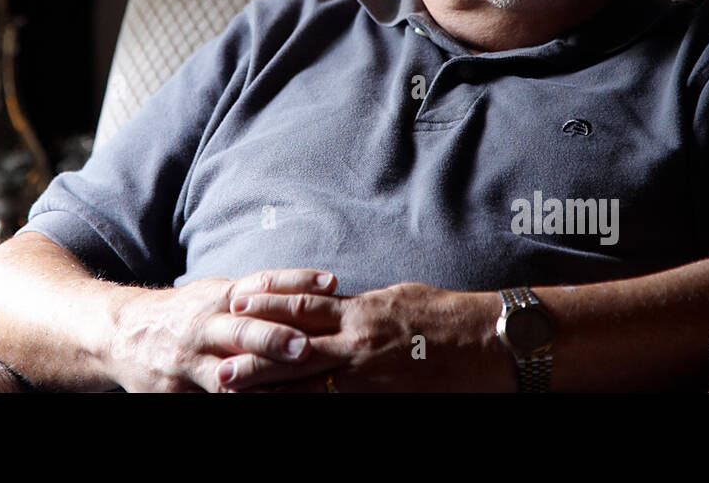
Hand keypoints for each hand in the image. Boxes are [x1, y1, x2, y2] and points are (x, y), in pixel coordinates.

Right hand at [103, 269, 338, 391]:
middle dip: (274, 339)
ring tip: (296, 395)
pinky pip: (212, 402)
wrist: (122, 334)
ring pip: (229, 376)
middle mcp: (206, 325)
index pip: (262, 283)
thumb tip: (314, 290)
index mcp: (220, 296)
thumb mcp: (216, 295)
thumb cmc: (185, 314)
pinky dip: (238, 405)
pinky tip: (265, 406)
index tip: (331, 283)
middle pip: (243, 329)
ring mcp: (190, 361)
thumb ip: (257, 296)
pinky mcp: (178, 392)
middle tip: (305, 348)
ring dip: (262, 386)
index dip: (296, 281)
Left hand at [219, 282, 509, 391]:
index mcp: (360, 310)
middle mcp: (358, 341)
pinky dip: (310, 408)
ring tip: (239, 393)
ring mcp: (369, 375)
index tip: (236, 305)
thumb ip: (360, 306)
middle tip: (220, 365)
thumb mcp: (397, 298)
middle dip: (256, 358)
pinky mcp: (383, 398)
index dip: (267, 305)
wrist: (488, 341)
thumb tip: (334, 304)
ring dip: (272, 390)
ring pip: (311, 384)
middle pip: (296, 349)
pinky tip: (288, 410)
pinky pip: (339, 405)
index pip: (303, 306)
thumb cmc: (446, 315)